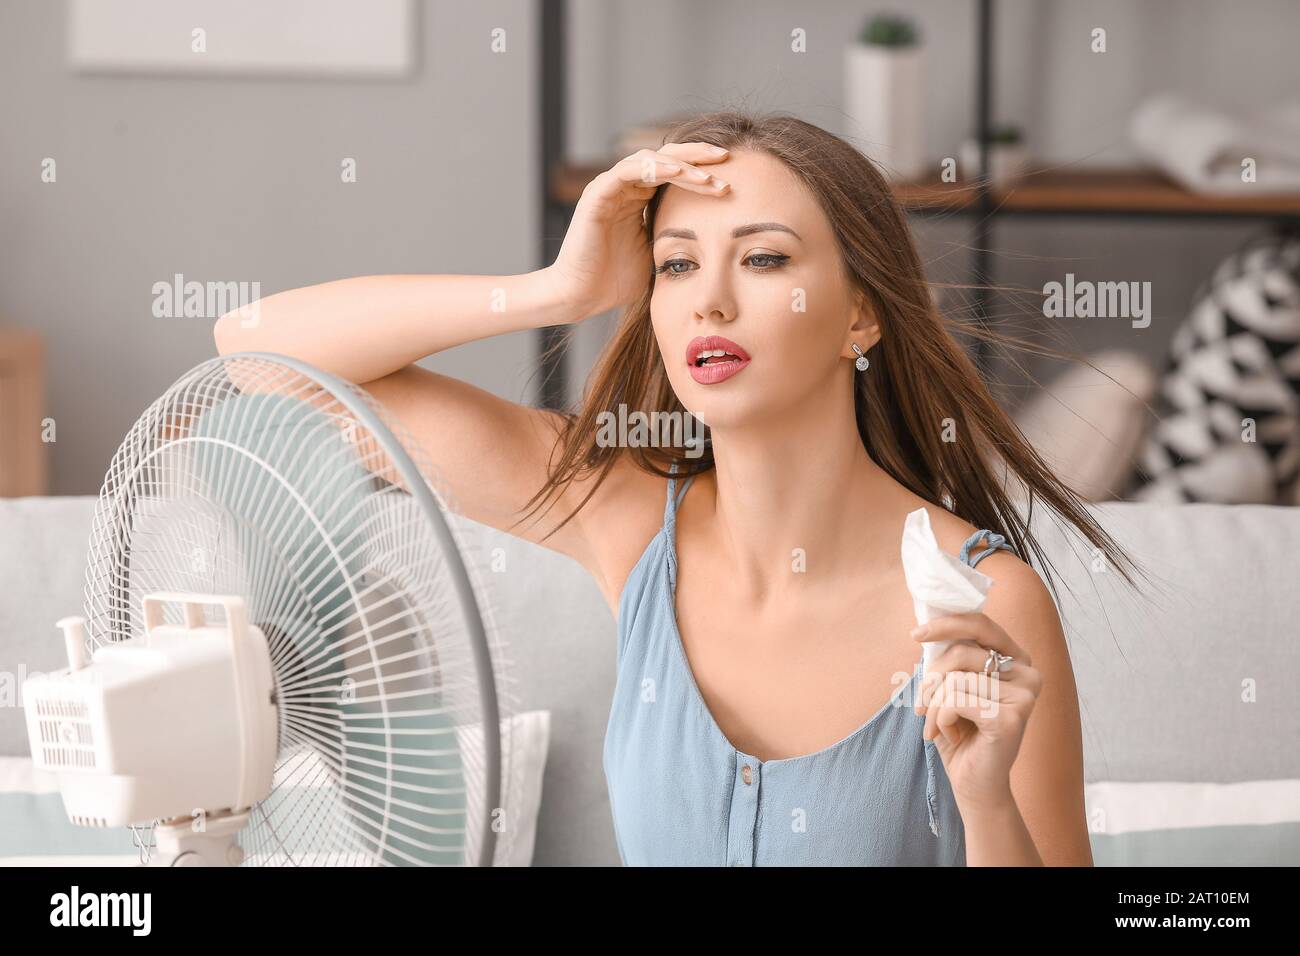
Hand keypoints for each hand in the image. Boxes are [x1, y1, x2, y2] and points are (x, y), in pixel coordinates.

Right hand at [547, 142, 731, 320]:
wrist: (580, 297)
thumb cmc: (615, 281)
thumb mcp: (657, 255)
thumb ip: (675, 237)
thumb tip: (711, 238)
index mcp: (638, 199)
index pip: (673, 172)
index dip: (701, 170)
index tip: (730, 177)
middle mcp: (624, 187)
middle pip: (665, 157)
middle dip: (697, 157)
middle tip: (727, 159)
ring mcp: (609, 188)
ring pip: (650, 159)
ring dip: (682, 165)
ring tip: (709, 176)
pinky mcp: (597, 194)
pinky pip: (628, 170)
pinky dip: (655, 168)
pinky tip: (680, 173)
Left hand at [910, 613, 1042, 810]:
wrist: (974, 784)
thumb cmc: (961, 732)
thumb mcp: (952, 688)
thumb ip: (951, 659)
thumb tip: (927, 629)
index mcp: (1017, 659)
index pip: (981, 625)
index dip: (946, 624)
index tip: (915, 635)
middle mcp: (1028, 673)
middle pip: (962, 651)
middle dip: (930, 680)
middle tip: (921, 707)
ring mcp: (1024, 696)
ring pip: (955, 678)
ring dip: (933, 706)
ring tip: (937, 727)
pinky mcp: (1011, 718)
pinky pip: (955, 700)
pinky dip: (940, 718)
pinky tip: (949, 735)